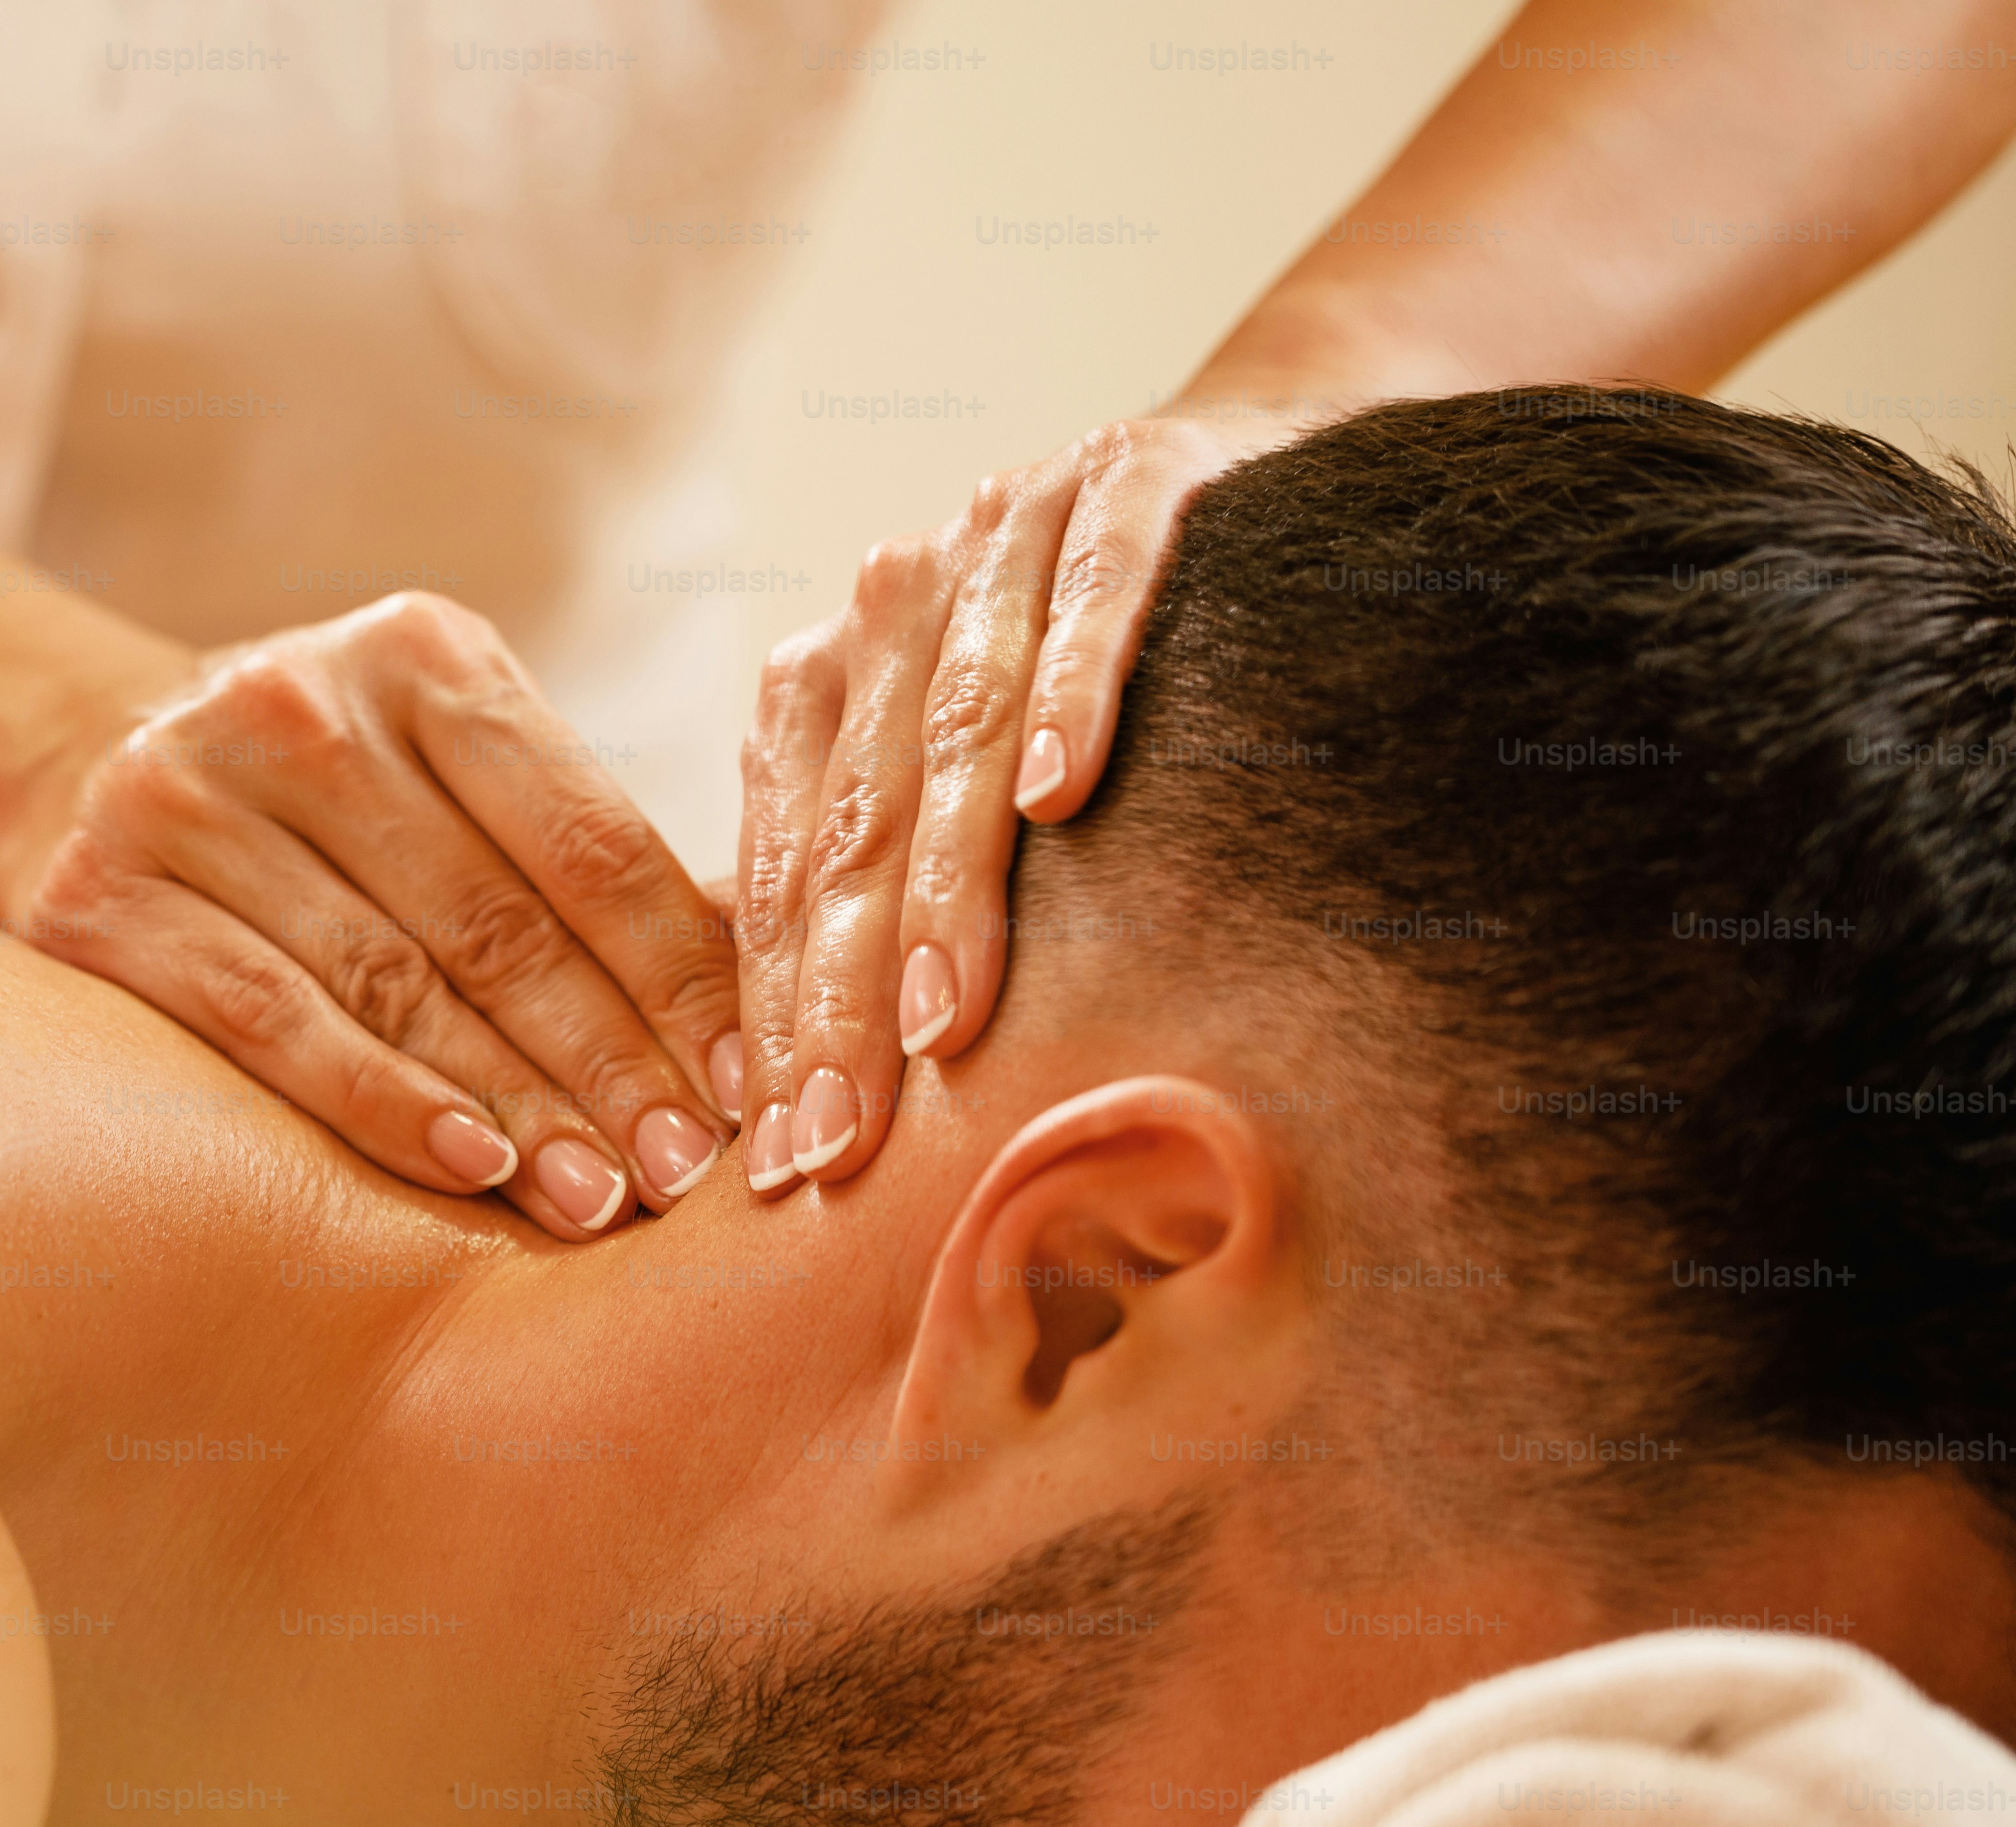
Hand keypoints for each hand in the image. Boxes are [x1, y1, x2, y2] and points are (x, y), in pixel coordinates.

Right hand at [6, 592, 740, 1240]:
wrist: (70, 767)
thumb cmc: (324, 800)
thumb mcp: (444, 771)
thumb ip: (575, 858)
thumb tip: (771, 997)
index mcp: (422, 654)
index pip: (587, 840)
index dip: (683, 975)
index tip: (758, 1088)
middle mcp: (300, 702)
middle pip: (499, 923)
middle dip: (614, 1064)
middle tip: (698, 1177)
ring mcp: (186, 795)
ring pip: (395, 984)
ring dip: (516, 1108)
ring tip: (603, 1201)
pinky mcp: (100, 895)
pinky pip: (273, 1022)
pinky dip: (382, 1104)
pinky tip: (473, 1169)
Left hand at [732, 403, 1299, 1192]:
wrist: (1247, 474)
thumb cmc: (1083, 678)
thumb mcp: (953, 774)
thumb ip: (862, 887)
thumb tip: (767, 1078)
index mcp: (829, 680)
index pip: (788, 870)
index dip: (776, 1018)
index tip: (778, 1162)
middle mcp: (894, 601)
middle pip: (853, 822)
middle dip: (838, 994)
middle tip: (840, 1139)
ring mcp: (1006, 529)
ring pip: (954, 726)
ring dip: (946, 881)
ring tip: (936, 1021)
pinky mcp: (1129, 475)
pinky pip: (1094, 590)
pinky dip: (1073, 690)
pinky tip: (1058, 794)